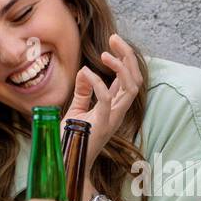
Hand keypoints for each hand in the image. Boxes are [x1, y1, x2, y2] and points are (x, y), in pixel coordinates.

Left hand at [62, 33, 142, 176]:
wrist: (66, 163)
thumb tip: (85, 71)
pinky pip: (107, 100)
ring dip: (121, 67)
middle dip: (128, 56)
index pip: (129, 79)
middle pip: (135, 79)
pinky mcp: (102, 125)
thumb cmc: (71, 139)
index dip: (125, 59)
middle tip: (114, 38)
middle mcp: (118, 112)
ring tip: (107, 53)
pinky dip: (99, 83)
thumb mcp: (76, 109)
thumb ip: (83, 91)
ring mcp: (112, 119)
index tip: (113, 42)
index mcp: (115, 107)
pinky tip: (87, 73)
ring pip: (130, 88)